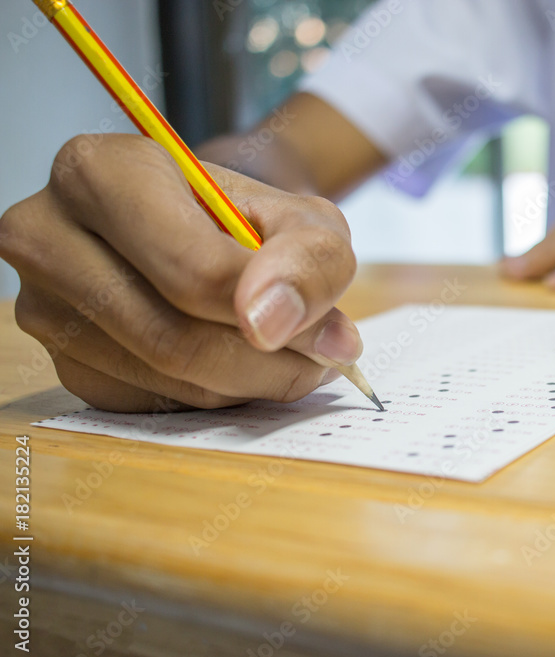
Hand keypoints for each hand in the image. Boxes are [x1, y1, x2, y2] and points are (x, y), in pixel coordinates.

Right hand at [1, 134, 360, 411]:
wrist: (204, 233)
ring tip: (291, 355)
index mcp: (99, 173)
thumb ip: (309, 260)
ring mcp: (43, 307)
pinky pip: (153, 406)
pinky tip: (237, 361)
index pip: (192, 269)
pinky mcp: (63, 364)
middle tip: (324, 360)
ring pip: (168, 380)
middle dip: (270, 363)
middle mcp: (46, 236)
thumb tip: (275, 324)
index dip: (273, 312)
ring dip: (250, 384)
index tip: (331, 338)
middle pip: (175, 338)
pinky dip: (215, 396)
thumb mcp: (302, 220)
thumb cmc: (249, 219)